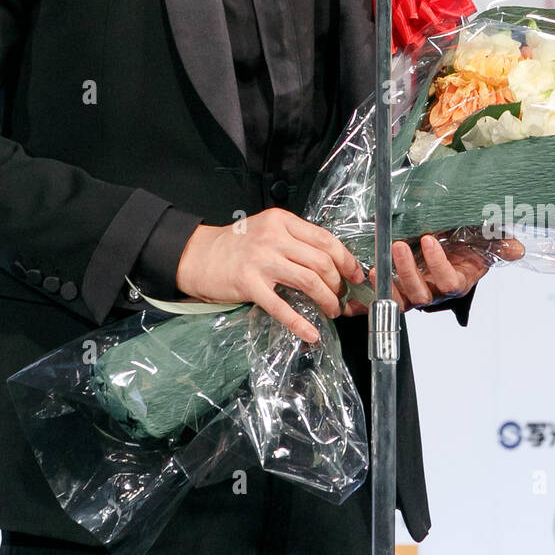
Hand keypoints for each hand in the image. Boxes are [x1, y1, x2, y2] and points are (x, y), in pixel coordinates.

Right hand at [175, 210, 365, 343]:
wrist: (198, 255)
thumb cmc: (235, 245)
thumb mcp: (267, 229)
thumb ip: (294, 238)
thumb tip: (329, 260)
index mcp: (282, 221)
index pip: (325, 239)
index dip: (346, 259)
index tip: (355, 274)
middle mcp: (274, 237)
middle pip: (322, 261)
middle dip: (338, 283)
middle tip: (341, 297)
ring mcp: (261, 260)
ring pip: (309, 281)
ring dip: (327, 300)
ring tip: (331, 311)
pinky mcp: (249, 284)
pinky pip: (281, 306)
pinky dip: (300, 322)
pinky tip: (311, 333)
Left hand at [339, 230, 524, 315]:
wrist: (448, 248)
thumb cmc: (463, 245)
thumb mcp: (481, 241)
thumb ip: (498, 245)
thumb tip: (517, 248)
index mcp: (455, 283)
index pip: (449, 282)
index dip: (438, 265)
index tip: (429, 240)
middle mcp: (433, 292)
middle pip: (420, 293)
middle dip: (407, 271)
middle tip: (398, 245)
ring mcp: (412, 293)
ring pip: (399, 299)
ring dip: (388, 282)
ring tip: (378, 260)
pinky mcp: (394, 291)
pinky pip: (380, 301)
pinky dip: (366, 302)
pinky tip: (355, 293)